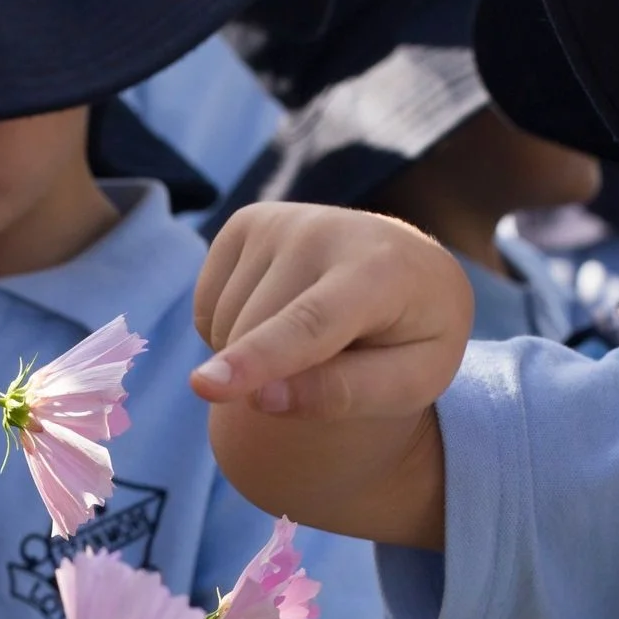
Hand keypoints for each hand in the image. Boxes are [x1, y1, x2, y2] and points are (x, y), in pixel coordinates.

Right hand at [192, 205, 473, 422]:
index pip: (311, 323)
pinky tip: (283, 313)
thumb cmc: (413, 337)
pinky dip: (234, 332)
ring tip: (318, 334)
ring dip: (255, 355)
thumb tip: (262, 397)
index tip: (204, 386)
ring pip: (226, 326)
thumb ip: (345, 394)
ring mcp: (279, 220)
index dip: (259, 359)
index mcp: (382, 271)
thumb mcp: (412, 381)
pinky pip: (207, 308)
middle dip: (276, 376)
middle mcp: (322, 231)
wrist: (410, 269)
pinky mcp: (246, 223)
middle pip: (257, 334)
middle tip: (342, 358)